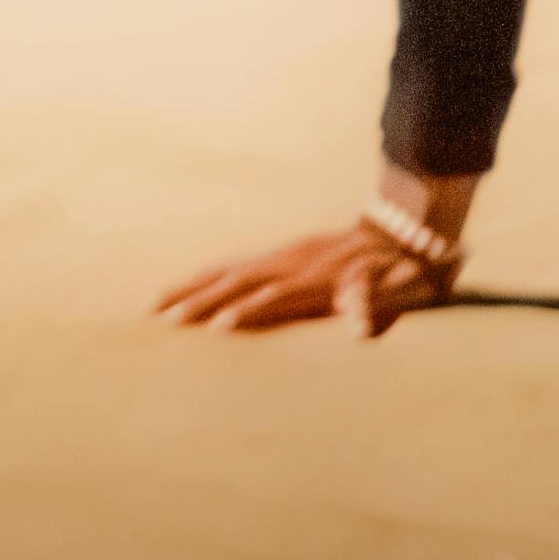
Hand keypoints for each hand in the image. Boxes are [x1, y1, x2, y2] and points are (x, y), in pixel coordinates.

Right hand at [157, 215, 462, 341]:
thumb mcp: (395, 291)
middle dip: (202, 300)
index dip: (249, 311)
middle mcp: (293, 264)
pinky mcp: (280, 256)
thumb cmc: (397, 273)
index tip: (220, 327)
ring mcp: (284, 257)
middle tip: (166, 320)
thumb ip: (373, 307)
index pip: (276, 296)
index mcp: (318, 277)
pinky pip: (236, 266)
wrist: (400, 230)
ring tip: (158, 306)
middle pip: (239, 280)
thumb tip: (360, 329)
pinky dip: (208, 277)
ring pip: (229, 271)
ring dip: (194, 288)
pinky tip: (187, 290)